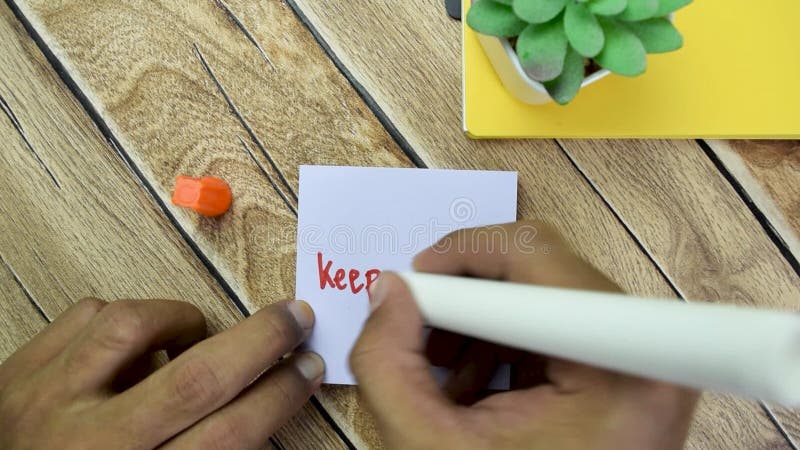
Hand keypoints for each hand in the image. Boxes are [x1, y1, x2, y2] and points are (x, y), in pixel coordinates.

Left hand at [0, 298, 323, 449]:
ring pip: (131, 328)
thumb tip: (262, 402)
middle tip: (293, 318)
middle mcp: (91, 445)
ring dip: (181, 321)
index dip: (280, 395)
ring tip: (195, 334)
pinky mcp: (17, 375)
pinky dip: (122, 318)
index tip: (307, 368)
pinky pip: (84, 316)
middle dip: (260, 341)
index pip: (229, 435)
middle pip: (196, 379)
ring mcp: (46, 405)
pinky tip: (135, 337)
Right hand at [350, 221, 697, 449]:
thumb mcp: (427, 446)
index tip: (419, 284)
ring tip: (442, 369)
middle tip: (421, 325)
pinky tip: (473, 386)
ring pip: (546, 298)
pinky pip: (555, 330)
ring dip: (481, 323)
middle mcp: (646, 358)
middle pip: (546, 273)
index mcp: (618, 371)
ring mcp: (640, 366)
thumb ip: (389, 362)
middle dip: (468, 297)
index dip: (467, 259)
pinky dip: (504, 345)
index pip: (540, 260)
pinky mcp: (624, 374)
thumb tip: (389, 291)